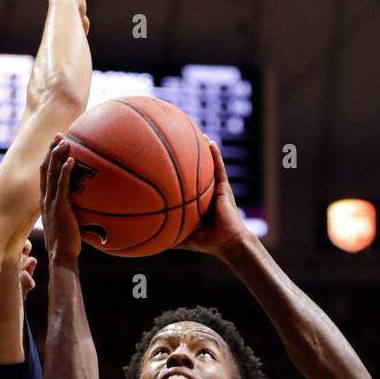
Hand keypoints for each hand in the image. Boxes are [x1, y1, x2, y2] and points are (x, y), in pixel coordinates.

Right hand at [40, 139, 82, 260]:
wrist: (61, 257)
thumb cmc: (67, 244)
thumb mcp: (68, 223)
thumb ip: (74, 211)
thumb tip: (90, 204)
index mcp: (46, 202)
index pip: (44, 175)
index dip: (48, 158)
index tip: (55, 145)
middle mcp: (45, 199)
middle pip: (45, 168)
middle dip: (51, 150)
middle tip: (58, 135)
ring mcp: (51, 203)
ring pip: (50, 174)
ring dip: (56, 155)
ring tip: (64, 140)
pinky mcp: (59, 208)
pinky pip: (62, 186)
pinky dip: (65, 171)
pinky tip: (71, 160)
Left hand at [177, 140, 247, 257]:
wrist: (228, 243)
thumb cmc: (208, 243)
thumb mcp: (185, 238)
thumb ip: (171, 237)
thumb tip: (151, 242)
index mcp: (198, 205)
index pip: (187, 189)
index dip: (179, 178)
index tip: (166, 167)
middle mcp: (207, 196)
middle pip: (197, 174)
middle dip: (190, 161)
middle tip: (178, 145)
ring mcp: (216, 191)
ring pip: (209, 167)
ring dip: (203, 151)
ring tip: (196, 135)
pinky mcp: (224, 188)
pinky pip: (219, 168)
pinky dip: (215, 155)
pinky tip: (210, 142)